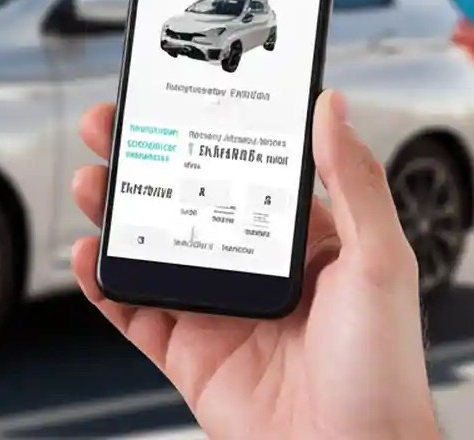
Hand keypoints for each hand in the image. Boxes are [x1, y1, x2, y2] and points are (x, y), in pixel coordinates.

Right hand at [71, 90, 439, 439]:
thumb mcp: (381, 260)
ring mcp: (215, 310)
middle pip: (183, 201)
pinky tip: (92, 255)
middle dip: (143, 161)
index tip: (178, 101)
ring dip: (115, 212)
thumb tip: (334, 109)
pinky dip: (104, 283)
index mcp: (301, 242)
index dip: (205, 134)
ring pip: (150, 248)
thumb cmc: (383, 372)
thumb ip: (355, 181)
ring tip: (90, 183)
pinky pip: (132, 310)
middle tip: (109, 127)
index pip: (244, 170)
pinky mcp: (185, 352)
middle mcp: (253, 270)